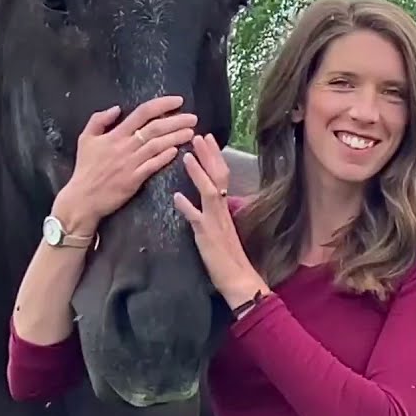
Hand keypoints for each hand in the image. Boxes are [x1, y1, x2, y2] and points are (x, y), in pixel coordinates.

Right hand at [54, 96, 196, 231]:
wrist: (82, 198)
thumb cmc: (85, 168)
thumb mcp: (85, 139)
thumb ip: (98, 120)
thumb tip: (117, 108)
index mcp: (115, 135)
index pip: (142, 113)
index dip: (162, 105)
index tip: (178, 101)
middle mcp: (125, 146)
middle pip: (155, 128)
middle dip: (177, 120)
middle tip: (193, 118)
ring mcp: (131, 163)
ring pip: (158, 146)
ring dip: (176, 137)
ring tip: (192, 133)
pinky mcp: (134, 179)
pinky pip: (153, 165)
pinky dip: (166, 157)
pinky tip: (177, 151)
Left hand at [173, 133, 267, 308]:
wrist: (238, 280)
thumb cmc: (228, 258)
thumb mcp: (219, 230)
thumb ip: (209, 213)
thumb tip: (192, 197)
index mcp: (224, 208)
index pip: (221, 176)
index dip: (214, 157)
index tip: (206, 140)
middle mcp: (221, 210)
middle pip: (218, 176)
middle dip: (208, 155)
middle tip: (199, 135)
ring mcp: (215, 221)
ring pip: (208, 191)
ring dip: (198, 173)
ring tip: (187, 156)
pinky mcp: (207, 236)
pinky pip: (197, 219)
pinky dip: (187, 207)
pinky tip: (177, 197)